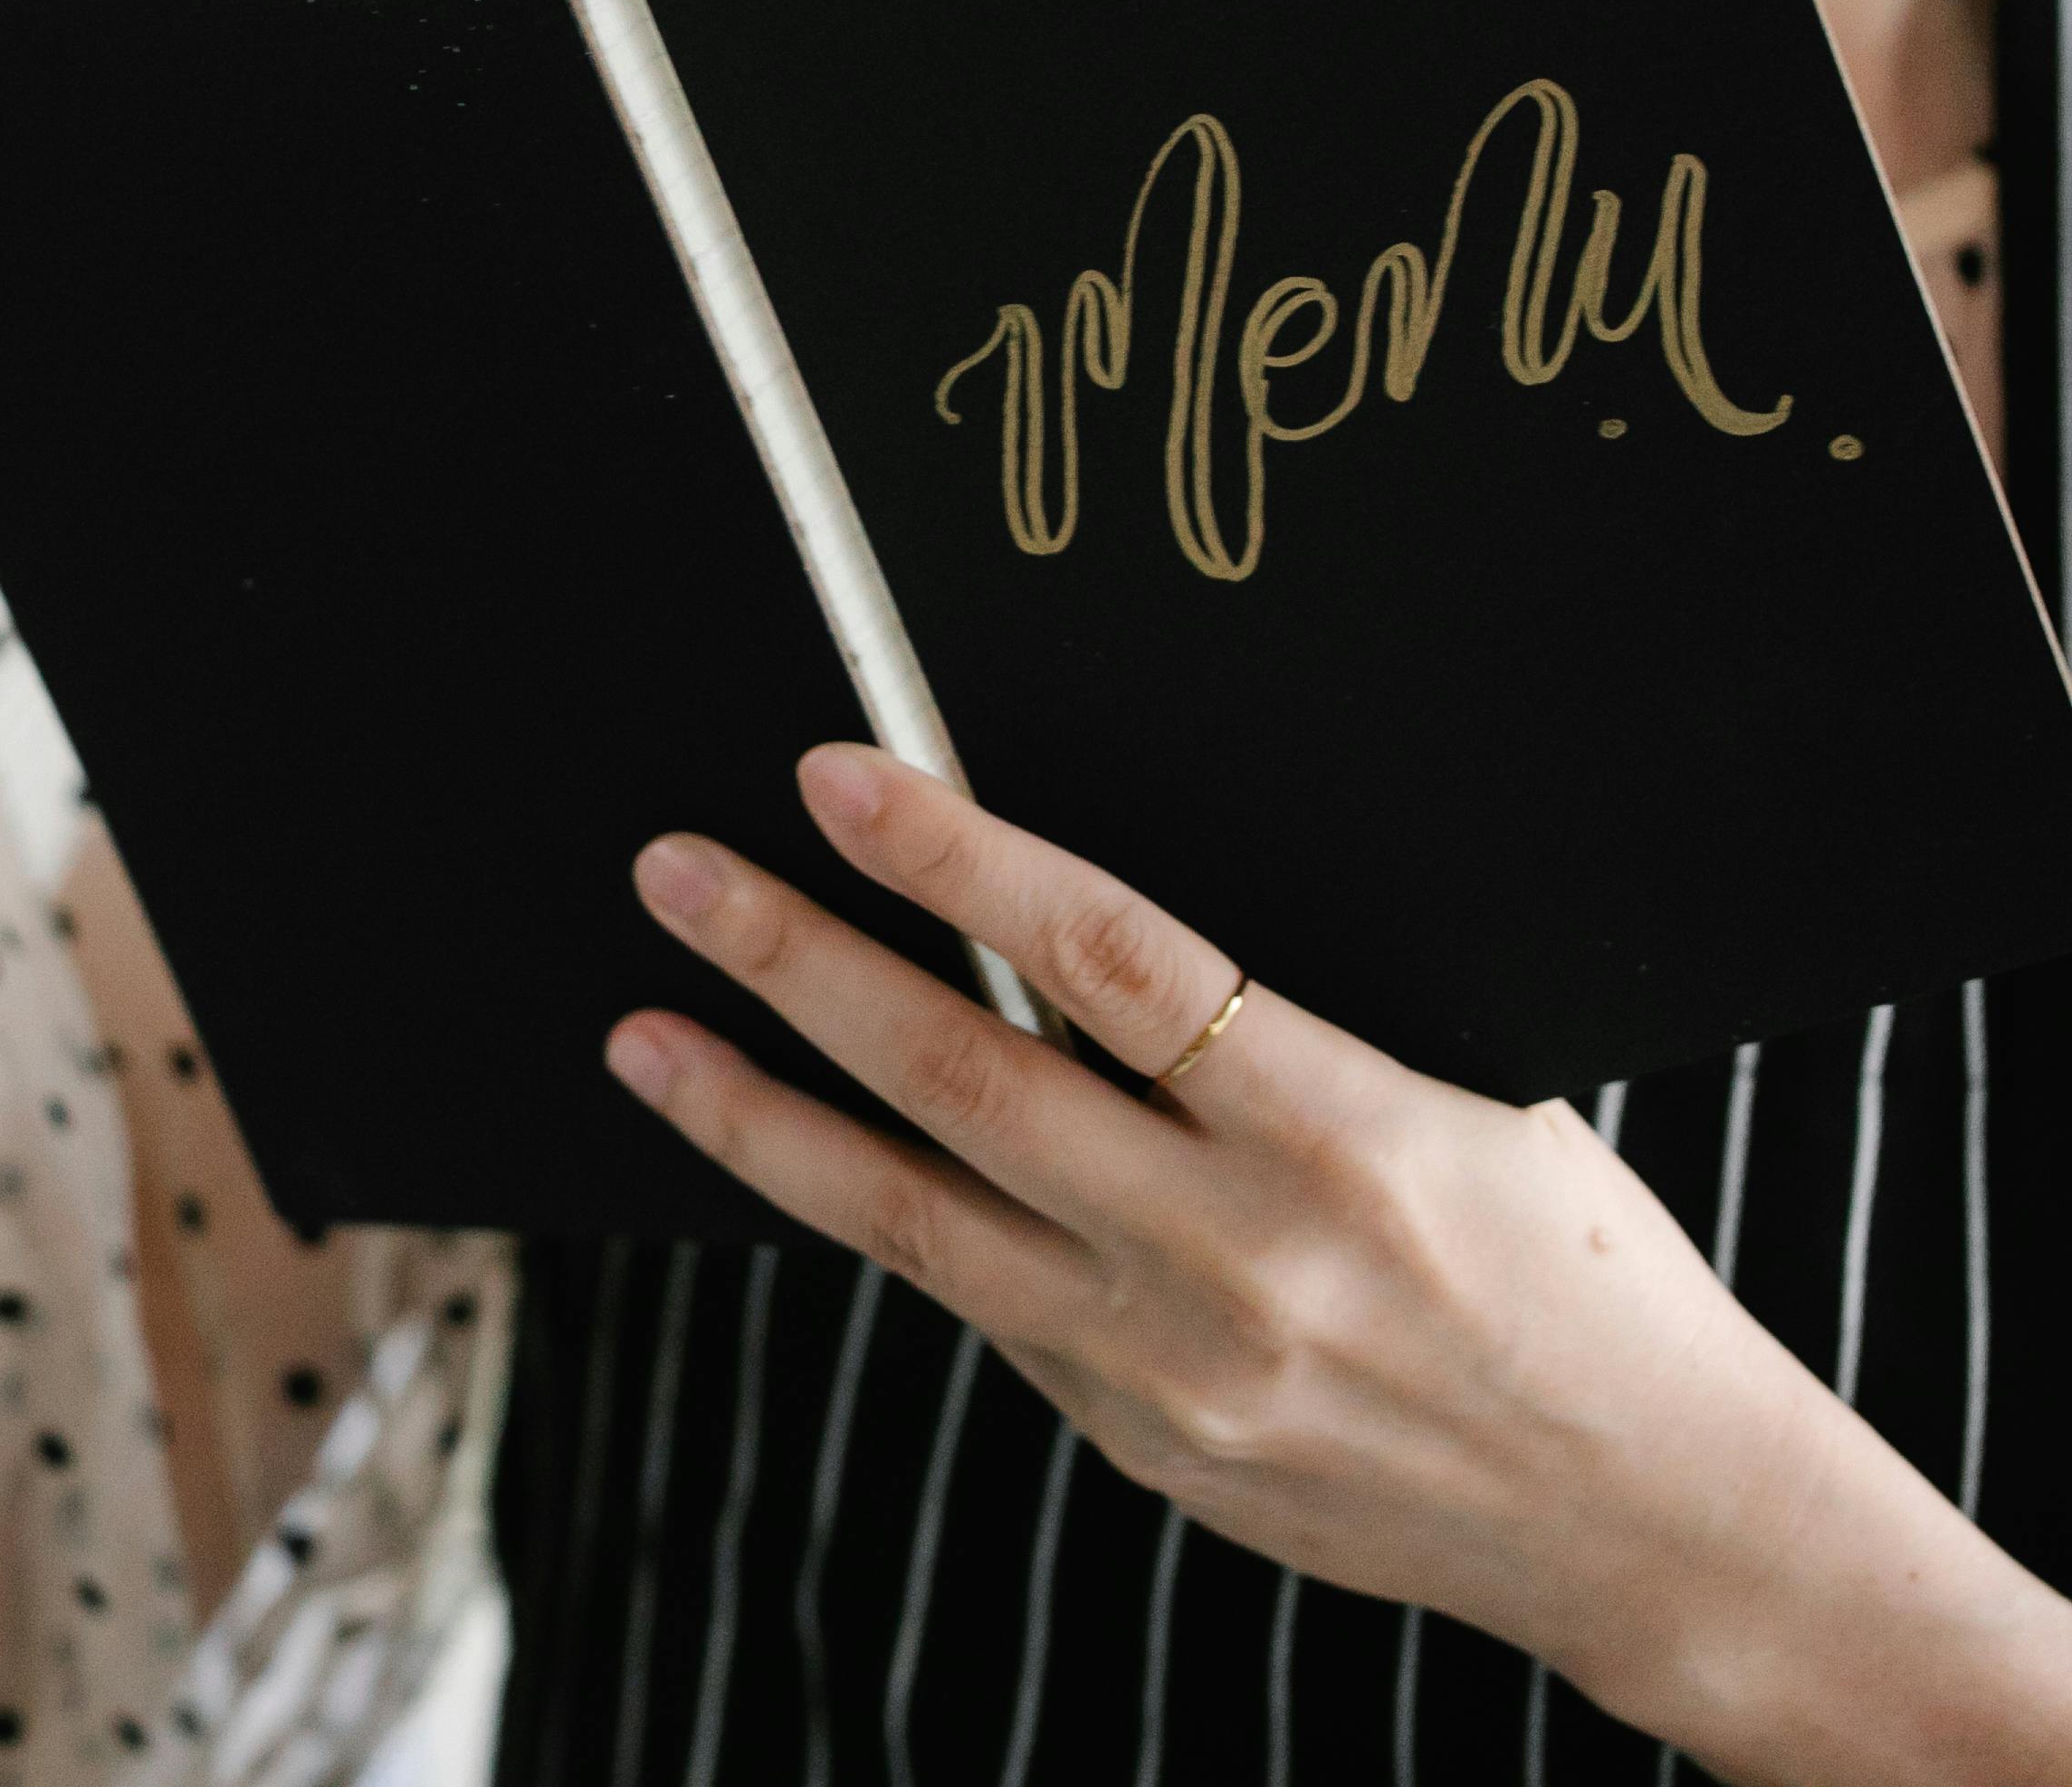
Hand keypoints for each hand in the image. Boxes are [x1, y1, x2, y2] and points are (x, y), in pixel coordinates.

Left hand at [605, 744, 2071, 1783]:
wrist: (1658, 1523)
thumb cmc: (1582, 1276)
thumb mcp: (1473, 1104)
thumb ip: (1276, 1036)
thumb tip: (1071, 922)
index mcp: (1343, 1134)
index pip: (1103, 956)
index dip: (955, 856)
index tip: (836, 777)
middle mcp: (1238, 1254)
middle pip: (961, 1077)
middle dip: (795, 963)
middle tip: (675, 875)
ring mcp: (1172, 1365)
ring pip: (909, 1217)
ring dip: (756, 1114)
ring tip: (643, 1032)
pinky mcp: (1141, 1440)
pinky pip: (982, 1305)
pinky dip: (882, 1217)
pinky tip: (801, 1150)